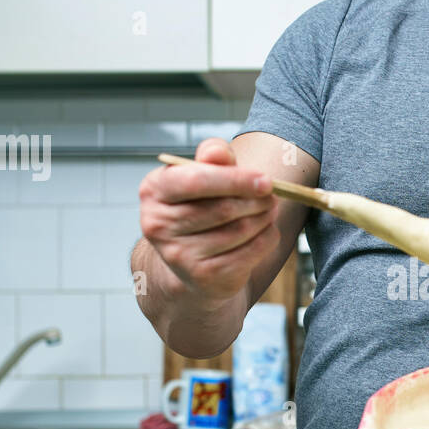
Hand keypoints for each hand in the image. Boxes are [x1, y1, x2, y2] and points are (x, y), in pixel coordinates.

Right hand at [139, 138, 279, 305]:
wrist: (191, 261)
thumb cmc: (200, 207)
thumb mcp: (202, 176)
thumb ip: (213, 158)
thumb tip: (217, 151)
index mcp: (153, 191)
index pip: (196, 181)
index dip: (235, 180)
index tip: (266, 180)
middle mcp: (157, 225)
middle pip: (222, 208)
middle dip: (256, 200)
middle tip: (274, 195)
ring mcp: (178, 255)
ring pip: (239, 230)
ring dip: (264, 218)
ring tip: (269, 210)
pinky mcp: (202, 277)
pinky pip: (249, 253)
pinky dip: (266, 239)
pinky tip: (266, 231)